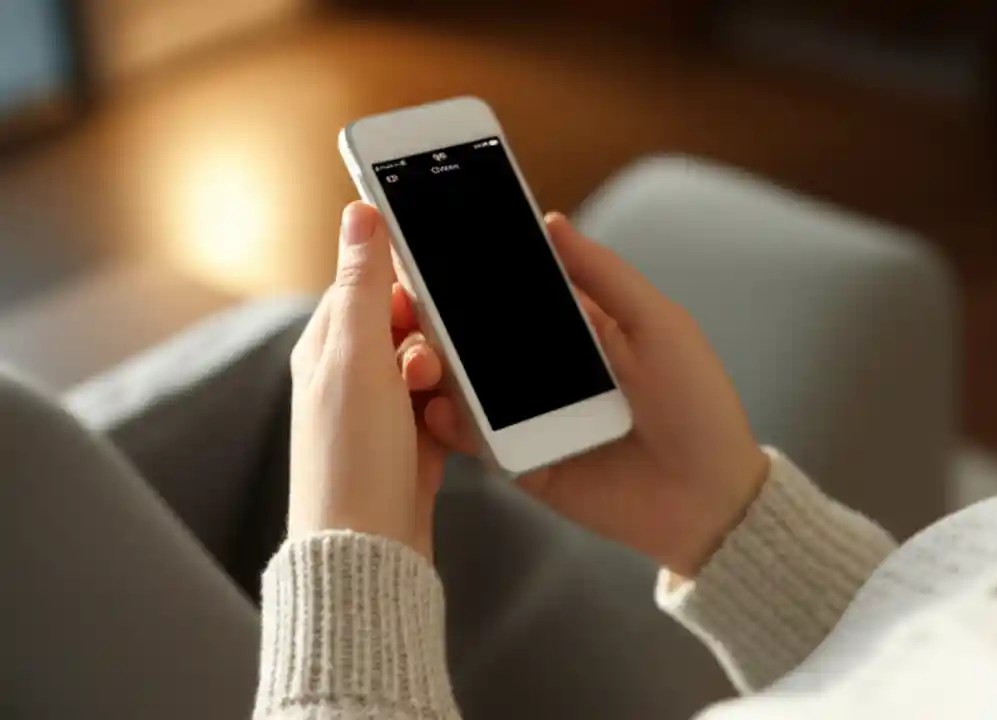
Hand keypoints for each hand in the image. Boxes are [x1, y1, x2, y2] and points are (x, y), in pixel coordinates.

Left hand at [288, 202, 448, 559]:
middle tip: (424, 371)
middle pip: (407, 325)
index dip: (405, 292)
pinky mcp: (410, 443)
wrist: (368, 551)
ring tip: (432, 407)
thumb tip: (359, 211)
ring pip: (432, 366)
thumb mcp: (359, 359)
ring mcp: (381, 413)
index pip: (369, 286)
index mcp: (326, 347)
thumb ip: (364, 285)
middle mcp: (349, 377)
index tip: (430, 303)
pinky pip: (445, 407)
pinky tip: (449, 430)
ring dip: (444, 379)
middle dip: (430, 340)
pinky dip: (453, 413)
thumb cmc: (352, 460)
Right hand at [428, 213, 768, 576]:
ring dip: (435, 368)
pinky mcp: (521, 464)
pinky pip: (475, 441)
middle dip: (440, 320)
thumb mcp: (659, 326)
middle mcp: (546, 369)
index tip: (432, 248)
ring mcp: (529, 417)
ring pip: (466, 386)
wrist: (709, 499)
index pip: (515, 291)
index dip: (476, 272)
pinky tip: (438, 407)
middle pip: (479, 338)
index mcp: (578, 328)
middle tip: (406, 302)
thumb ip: (605, 276)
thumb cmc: (697, 404)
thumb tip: (550, 221)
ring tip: (416, 354)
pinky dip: (450, 424)